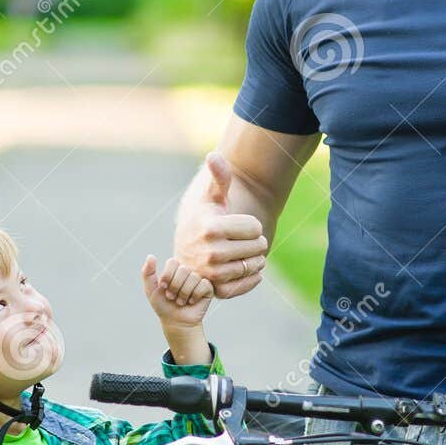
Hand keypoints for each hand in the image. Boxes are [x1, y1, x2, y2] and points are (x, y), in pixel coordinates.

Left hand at [142, 254, 211, 326]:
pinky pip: (203, 285)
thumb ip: (147, 273)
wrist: (175, 322)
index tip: (163, 288)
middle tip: (172, 297)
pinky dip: (195, 296)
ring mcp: (198, 279)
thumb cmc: (163, 306)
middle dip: (175, 286)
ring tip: (181, 301)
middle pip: (183, 269)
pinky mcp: (208, 288)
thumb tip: (150, 255)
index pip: (173, 262)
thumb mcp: (151, 290)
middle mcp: (188, 272)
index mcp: (175, 269)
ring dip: (184, 293)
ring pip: (193, 278)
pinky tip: (192, 301)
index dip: (167, 276)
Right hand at [173, 152, 268, 300]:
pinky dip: (254, 276)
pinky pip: (249, 283)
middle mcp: (210, 252)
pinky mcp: (218, 289)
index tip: (237, 226)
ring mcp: (213, 273)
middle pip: (258, 246)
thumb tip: (214, 155)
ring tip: (244, 253)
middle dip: (255, 242)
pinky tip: (247, 268)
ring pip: (256, 265)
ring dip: (256, 259)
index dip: (251, 225)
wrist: (187, 251)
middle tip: (241, 240)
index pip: (255, 228)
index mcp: (211, 228)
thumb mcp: (211, 198)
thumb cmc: (204, 220)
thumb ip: (219, 178)